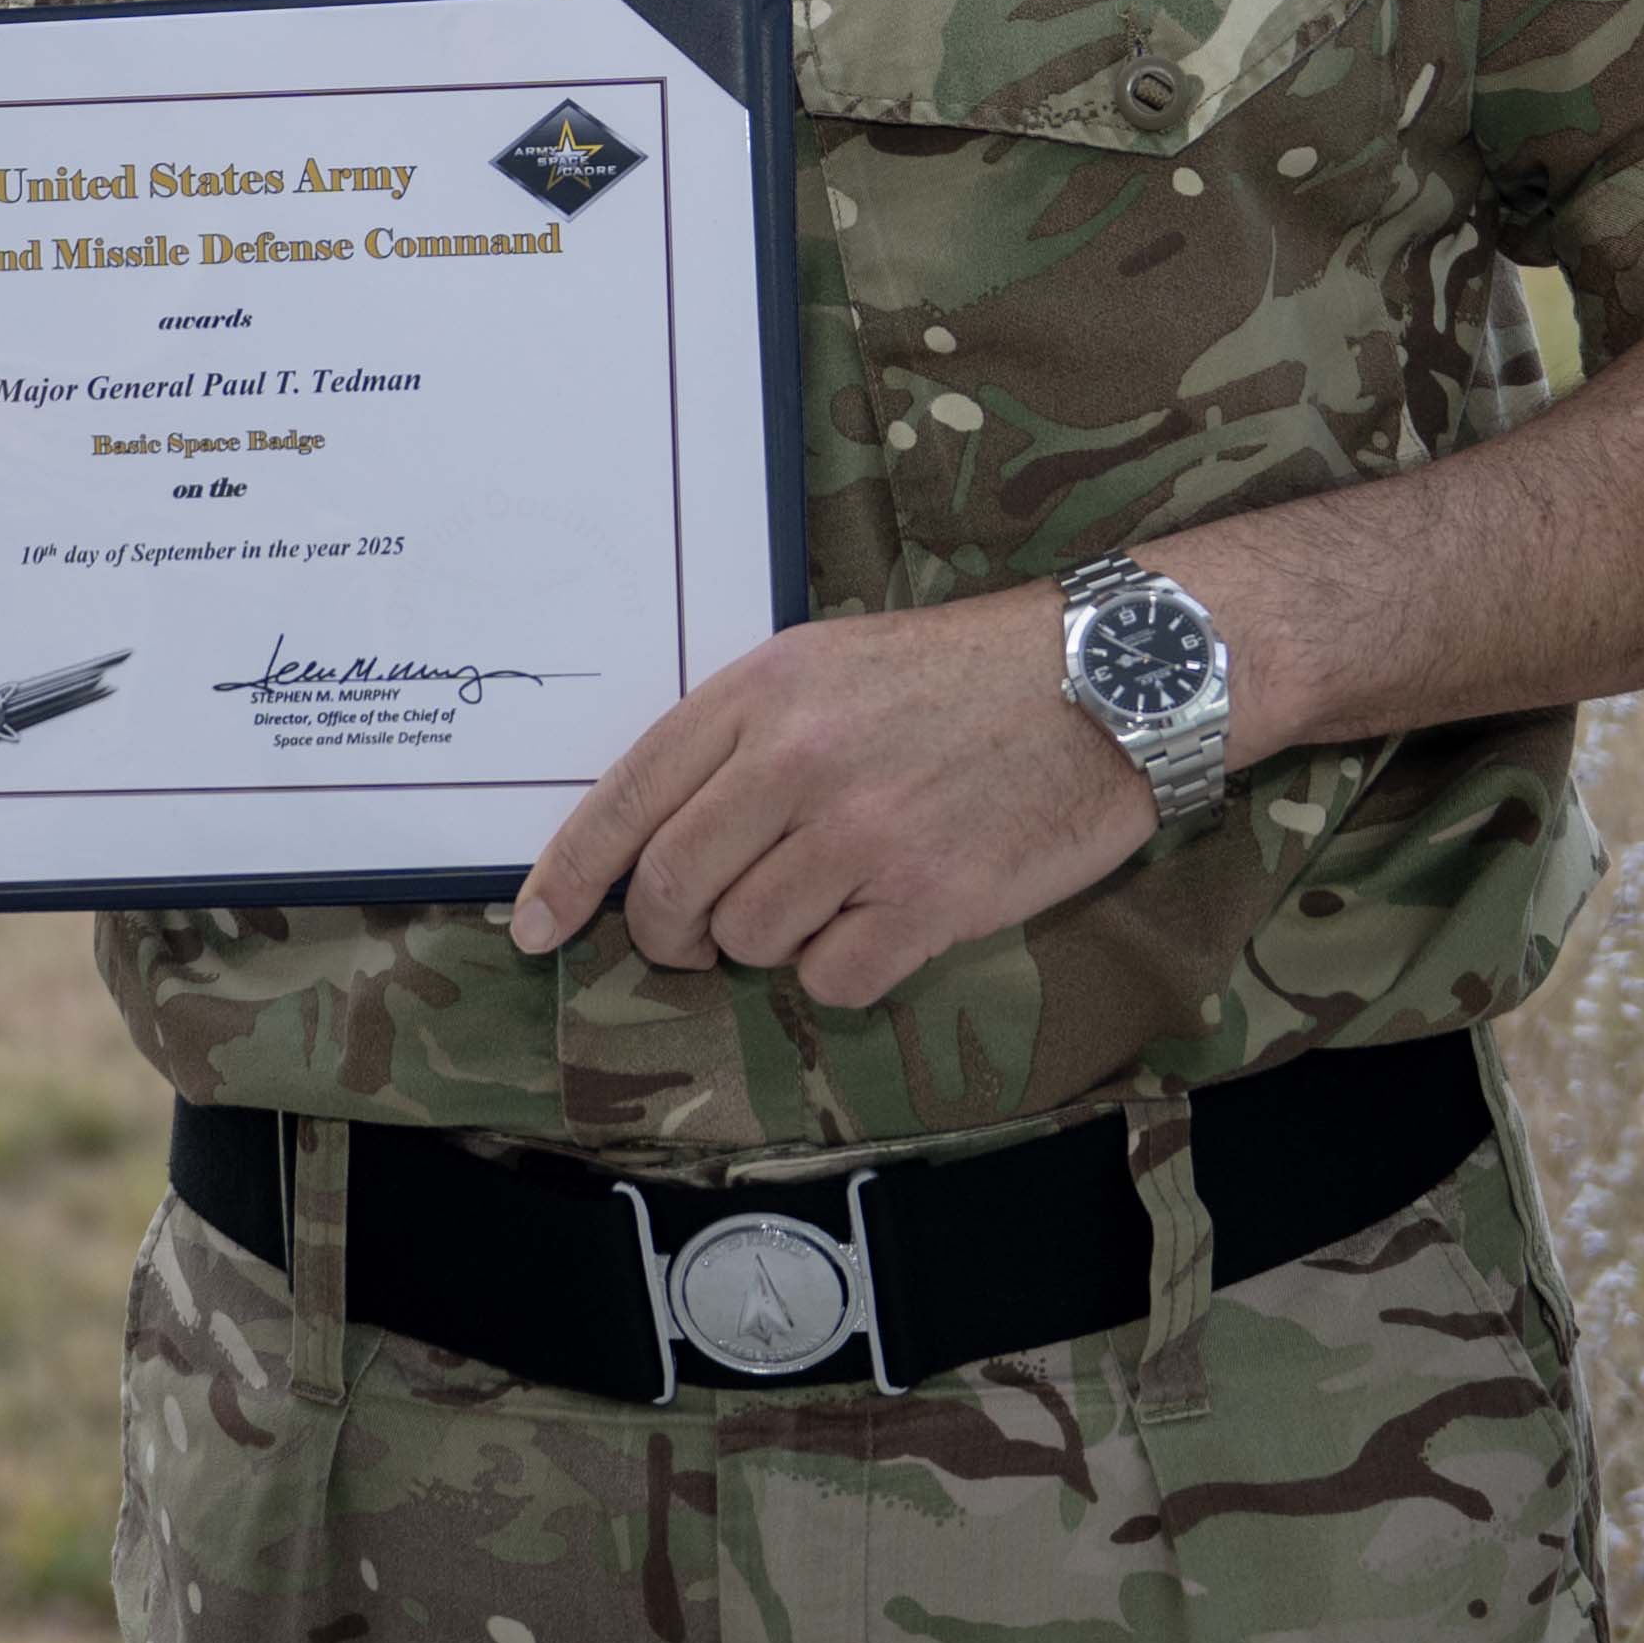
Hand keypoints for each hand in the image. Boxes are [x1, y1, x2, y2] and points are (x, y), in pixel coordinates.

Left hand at [502, 589, 1153, 1011]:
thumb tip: (663, 839)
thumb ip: (744, 738)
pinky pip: (832, 978)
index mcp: (763, 692)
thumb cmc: (969, 673)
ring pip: (749, 942)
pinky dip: (845, 968)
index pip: (628, 797)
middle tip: (706, 932)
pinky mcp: (929, 899)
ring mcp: (861, 835)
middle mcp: (797, 762)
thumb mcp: (833, 664)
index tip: (536, 928)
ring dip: (776, 940)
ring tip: (838, 892)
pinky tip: (889, 919)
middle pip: (673, 891)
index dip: (571, 875)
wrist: (1107, 679)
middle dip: (673, 932)